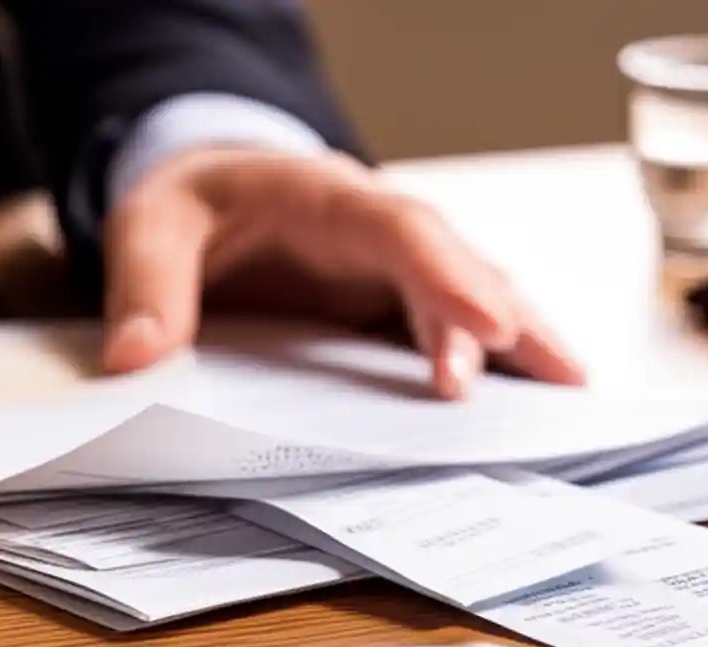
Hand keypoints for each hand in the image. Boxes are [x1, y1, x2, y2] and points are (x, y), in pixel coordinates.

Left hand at [101, 148, 586, 398]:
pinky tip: (528, 391)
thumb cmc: (189, 203)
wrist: (205, 194)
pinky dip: (493, 355)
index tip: (487, 326)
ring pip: (470, 292)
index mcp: (328, 198)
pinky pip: (449, 323)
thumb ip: (147, 286)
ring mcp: (390, 269)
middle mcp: (377, 231)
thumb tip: (136, 362)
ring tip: (571, 389)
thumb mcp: (149, 226)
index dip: (449, 276)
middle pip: (458, 264)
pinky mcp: (389, 302)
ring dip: (520, 338)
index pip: (403, 231)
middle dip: (505, 319)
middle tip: (555, 377)